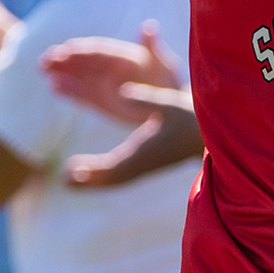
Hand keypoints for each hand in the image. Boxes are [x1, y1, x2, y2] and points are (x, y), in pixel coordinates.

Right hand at [41, 21, 183, 123]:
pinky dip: (68, 91)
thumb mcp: (164, 64)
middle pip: (84, 61)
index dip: (83, 49)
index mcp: (123, 55)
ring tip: (43, 68)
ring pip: (78, 76)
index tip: (67, 49)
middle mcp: (109, 67)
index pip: (99, 50)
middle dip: (65, 59)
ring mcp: (102, 83)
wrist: (169, 106)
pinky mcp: (99, 101)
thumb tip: (148, 26)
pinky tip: (54, 87)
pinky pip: (81, 94)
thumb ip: (153, 47)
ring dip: (61, 72)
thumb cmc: (167, 81)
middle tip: (46, 59)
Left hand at [64, 87, 196, 187]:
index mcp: (150, 150)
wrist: (208, 136)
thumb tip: (122, 91)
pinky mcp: (146, 166)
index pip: (120, 164)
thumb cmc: (192, 118)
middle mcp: (145, 163)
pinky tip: (89, 174)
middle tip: (65, 180)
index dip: (97, 169)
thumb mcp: (170, 103)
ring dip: (93, 181)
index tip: (76, 170)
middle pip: (113, 177)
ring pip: (115, 179)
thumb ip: (146, 99)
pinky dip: (103, 177)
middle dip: (90, 180)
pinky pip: (121, 176)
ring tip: (69, 180)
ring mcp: (145, 167)